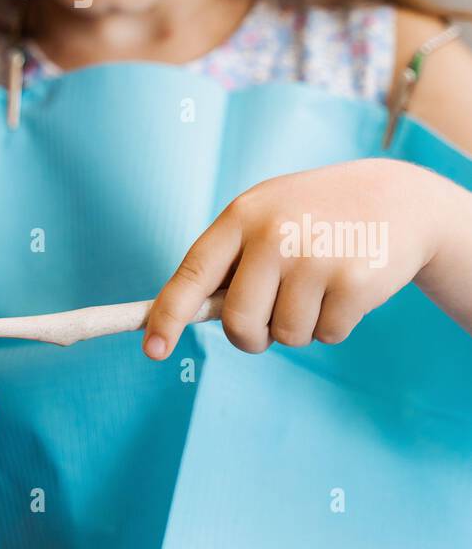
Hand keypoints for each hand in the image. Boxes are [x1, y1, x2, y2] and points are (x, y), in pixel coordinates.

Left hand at [143, 159, 458, 357]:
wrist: (396, 198)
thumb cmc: (315, 215)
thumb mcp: (267, 216)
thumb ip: (231, 259)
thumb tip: (190, 316)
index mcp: (242, 216)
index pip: (193, 273)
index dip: (168, 314)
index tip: (153, 349)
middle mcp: (273, 235)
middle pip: (239, 323)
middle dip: (252, 338)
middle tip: (269, 322)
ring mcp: (314, 258)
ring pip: (286, 336)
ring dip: (301, 326)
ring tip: (320, 283)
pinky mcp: (353, 283)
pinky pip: (327, 335)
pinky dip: (335, 324)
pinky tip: (347, 287)